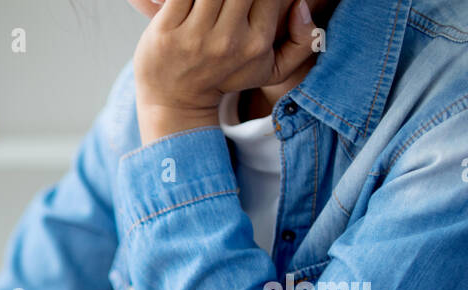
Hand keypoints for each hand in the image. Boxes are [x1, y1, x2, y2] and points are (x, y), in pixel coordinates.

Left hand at [134, 0, 315, 142]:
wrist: (177, 102)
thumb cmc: (226, 77)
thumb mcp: (271, 70)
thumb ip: (303, 41)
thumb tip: (302, 6)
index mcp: (256, 43)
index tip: (245, 4)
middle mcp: (227, 40)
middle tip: (229, 3)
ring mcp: (194, 36)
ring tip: (213, 4)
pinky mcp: (164, 32)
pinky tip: (192, 3)